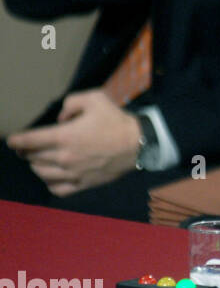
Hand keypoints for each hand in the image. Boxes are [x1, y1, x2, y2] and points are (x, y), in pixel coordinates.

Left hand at [7, 90, 139, 195]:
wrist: (139, 144)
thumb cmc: (116, 120)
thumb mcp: (95, 99)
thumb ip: (71, 103)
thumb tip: (60, 118)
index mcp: (64, 136)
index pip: (29, 141)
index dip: (16, 140)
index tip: (12, 140)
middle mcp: (64, 157)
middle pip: (32, 157)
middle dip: (26, 151)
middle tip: (27, 147)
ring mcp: (73, 173)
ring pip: (41, 173)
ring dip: (36, 166)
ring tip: (39, 160)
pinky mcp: (83, 184)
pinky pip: (57, 189)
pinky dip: (50, 183)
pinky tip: (53, 176)